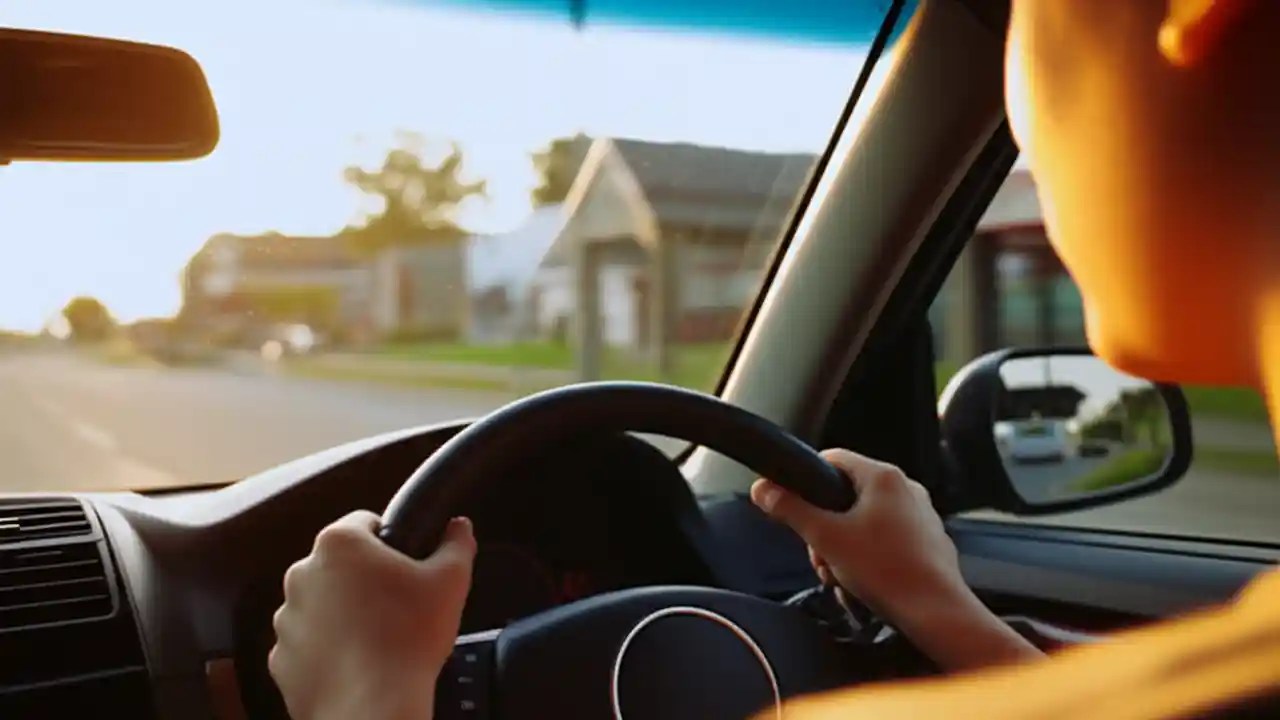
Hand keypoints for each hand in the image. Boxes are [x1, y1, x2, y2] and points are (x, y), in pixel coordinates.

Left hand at [269, 511, 475, 719]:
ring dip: (343, 613)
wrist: (372, 708)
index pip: (365, 522)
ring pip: (321, 604)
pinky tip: (358, 662)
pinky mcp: (281, 657)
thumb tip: (459, 527)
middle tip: (398, 605)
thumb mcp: (450, 581)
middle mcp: (302, 574)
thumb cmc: (409, 639)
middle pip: (340, 565)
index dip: (391, 543)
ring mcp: (286, 618)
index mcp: (339, 544)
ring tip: (378, 638)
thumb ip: (456, 543)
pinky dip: (328, 649)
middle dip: (365, 579)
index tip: (407, 567)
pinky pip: (308, 643)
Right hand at [752, 449, 1040, 670]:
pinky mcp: (928, 541)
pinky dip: (869, 557)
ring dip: (844, 547)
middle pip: (847, 495)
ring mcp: (921, 514)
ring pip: (865, 521)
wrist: (936, 612)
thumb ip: (791, 509)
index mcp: (883, 476)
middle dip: (826, 528)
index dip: (807, 481)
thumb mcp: (825, 538)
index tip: (795, 508)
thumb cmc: (885, 570)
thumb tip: (762, 488)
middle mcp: (906, 488)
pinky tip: (864, 583)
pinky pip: (887, 540)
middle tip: (821, 557)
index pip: (832, 459)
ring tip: (842, 576)